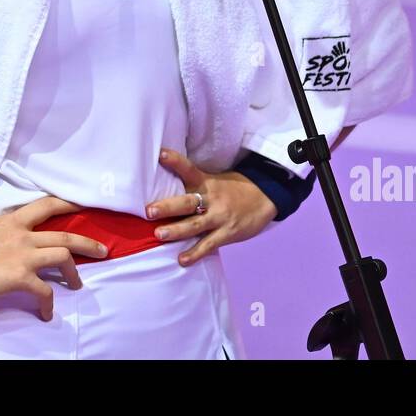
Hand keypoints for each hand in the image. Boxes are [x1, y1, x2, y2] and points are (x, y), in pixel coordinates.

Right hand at [0, 196, 108, 321]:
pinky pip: (44, 292)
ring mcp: (25, 256)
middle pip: (65, 234)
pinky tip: (48, 313)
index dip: (67, 204)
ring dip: (74, 272)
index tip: (82, 205)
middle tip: (103, 251)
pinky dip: (49, 304)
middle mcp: (24, 235)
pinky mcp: (21, 277)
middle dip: (87, 243)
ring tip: (77, 285)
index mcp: (13, 221)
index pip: (46, 206)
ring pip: (63, 257)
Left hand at [146, 148, 277, 266]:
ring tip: (159, 235)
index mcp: (207, 182)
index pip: (189, 169)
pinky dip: (195, 253)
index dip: (175, 161)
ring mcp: (220, 217)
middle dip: (168, 207)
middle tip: (149, 211)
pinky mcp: (227, 233)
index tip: (161, 155)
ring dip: (176, 231)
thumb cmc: (233, 189)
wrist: (265, 197)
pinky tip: (182, 260)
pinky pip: (209, 244)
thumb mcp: (214, 181)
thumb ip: (193, 184)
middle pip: (187, 202)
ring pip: (195, 225)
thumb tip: (163, 185)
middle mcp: (212, 199)